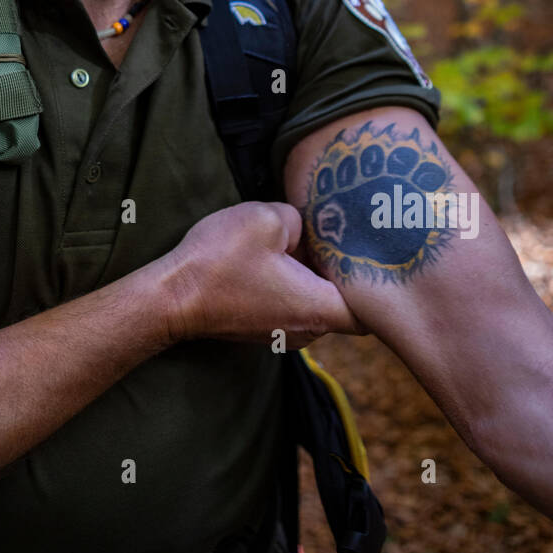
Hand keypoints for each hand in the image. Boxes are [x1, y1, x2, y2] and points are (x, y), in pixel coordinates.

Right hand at [160, 201, 366, 348]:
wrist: (170, 298)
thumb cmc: (218, 262)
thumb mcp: (267, 218)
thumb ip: (301, 217)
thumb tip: (304, 227)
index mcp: (320, 309)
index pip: (375, 310)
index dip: (382, 282)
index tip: (377, 252)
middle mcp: (309, 331)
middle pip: (346, 302)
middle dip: (344, 269)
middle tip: (342, 233)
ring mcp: (284, 335)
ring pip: (317, 301)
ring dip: (314, 273)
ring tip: (306, 239)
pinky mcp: (263, 329)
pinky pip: (293, 304)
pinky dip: (293, 282)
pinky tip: (278, 255)